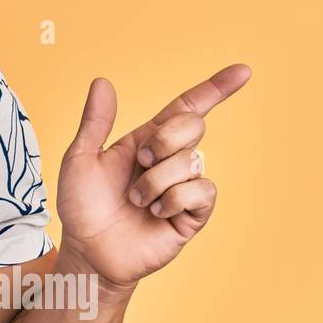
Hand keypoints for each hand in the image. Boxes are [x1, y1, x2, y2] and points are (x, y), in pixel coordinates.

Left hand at [55, 63, 251, 288]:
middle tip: (139, 163)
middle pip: (193, 126)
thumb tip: (102, 81)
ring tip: (136, 201)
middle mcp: (169, 161)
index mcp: (147, 142)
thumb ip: (95, 122)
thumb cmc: (81, 206)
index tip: (243, 72)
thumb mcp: (80, 159)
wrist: (88, 250)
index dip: (215, 89)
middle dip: (165, 139)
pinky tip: (155, 213)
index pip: (187, 108)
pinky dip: (173, 200)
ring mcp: (183, 187)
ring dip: (155, 182)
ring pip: (191, 162)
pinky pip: (201, 192)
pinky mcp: (192, 215)